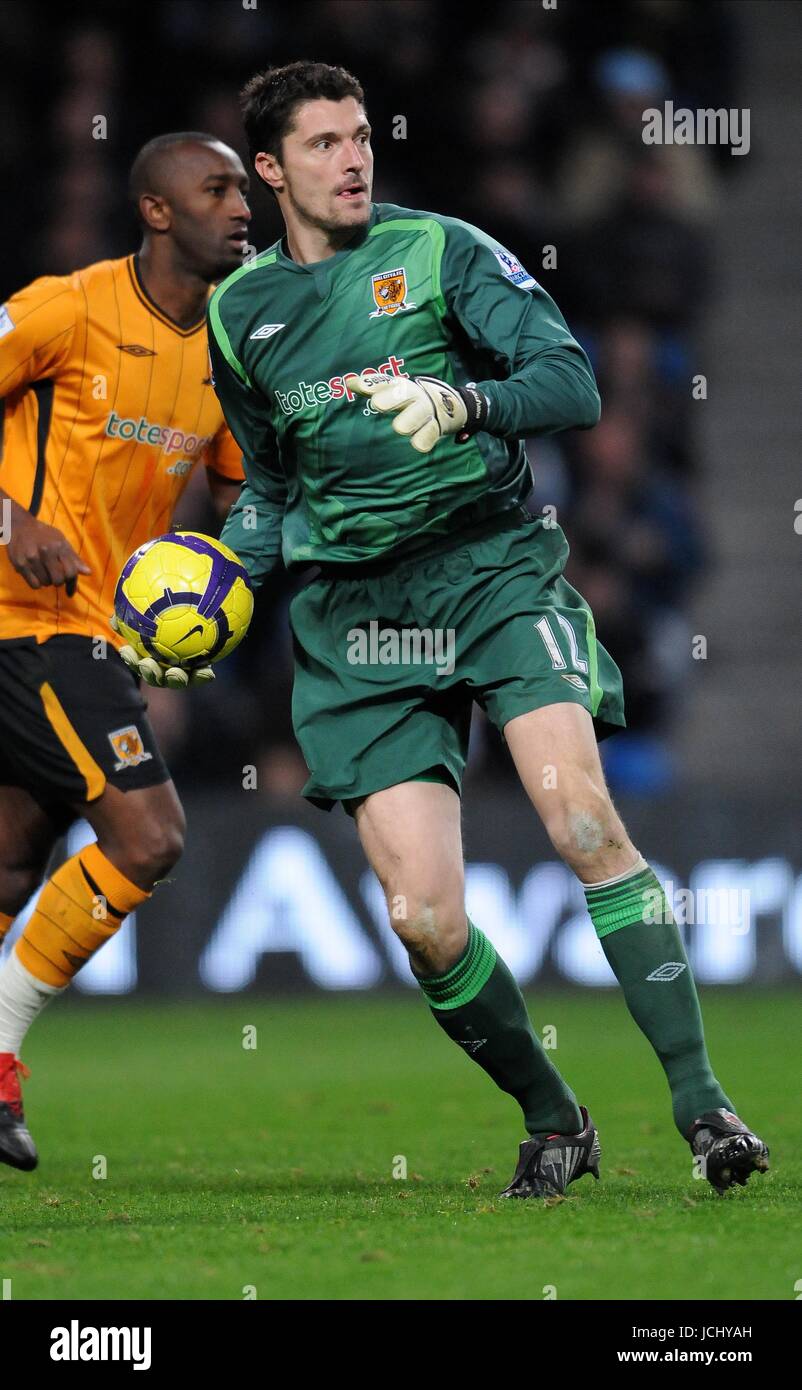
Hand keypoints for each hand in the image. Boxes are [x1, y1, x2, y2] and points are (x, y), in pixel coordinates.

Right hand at [7, 509, 90, 591]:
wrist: (19, 525)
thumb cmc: (44, 534)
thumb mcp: (61, 541)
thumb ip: (74, 558)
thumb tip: (88, 573)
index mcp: (59, 546)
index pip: (71, 572)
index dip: (72, 584)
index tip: (70, 592)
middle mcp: (46, 552)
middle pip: (58, 580)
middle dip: (59, 582)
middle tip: (55, 576)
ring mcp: (32, 558)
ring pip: (46, 583)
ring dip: (47, 581)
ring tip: (44, 572)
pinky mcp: (20, 564)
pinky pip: (34, 584)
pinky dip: (37, 583)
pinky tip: (36, 575)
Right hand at [109, 616, 214, 688]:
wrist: (194, 617)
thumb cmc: (163, 615)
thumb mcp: (148, 613)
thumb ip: (132, 616)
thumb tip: (113, 619)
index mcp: (150, 657)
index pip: (137, 661)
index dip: (131, 659)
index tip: (125, 649)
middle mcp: (165, 668)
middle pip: (155, 676)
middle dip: (150, 673)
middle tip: (147, 663)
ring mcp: (183, 672)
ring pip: (178, 680)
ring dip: (176, 679)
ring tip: (176, 672)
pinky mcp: (202, 671)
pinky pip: (201, 676)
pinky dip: (203, 676)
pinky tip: (209, 672)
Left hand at [344, 373, 488, 453]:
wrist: (449, 404)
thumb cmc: (410, 398)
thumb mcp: (394, 389)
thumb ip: (372, 386)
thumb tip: (347, 383)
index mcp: (401, 386)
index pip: (384, 382)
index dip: (370, 384)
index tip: (356, 387)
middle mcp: (414, 396)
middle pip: (402, 394)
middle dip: (391, 398)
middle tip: (377, 405)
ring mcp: (426, 411)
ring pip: (418, 414)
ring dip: (409, 420)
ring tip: (400, 429)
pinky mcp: (436, 427)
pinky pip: (430, 434)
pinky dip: (424, 439)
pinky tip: (418, 446)